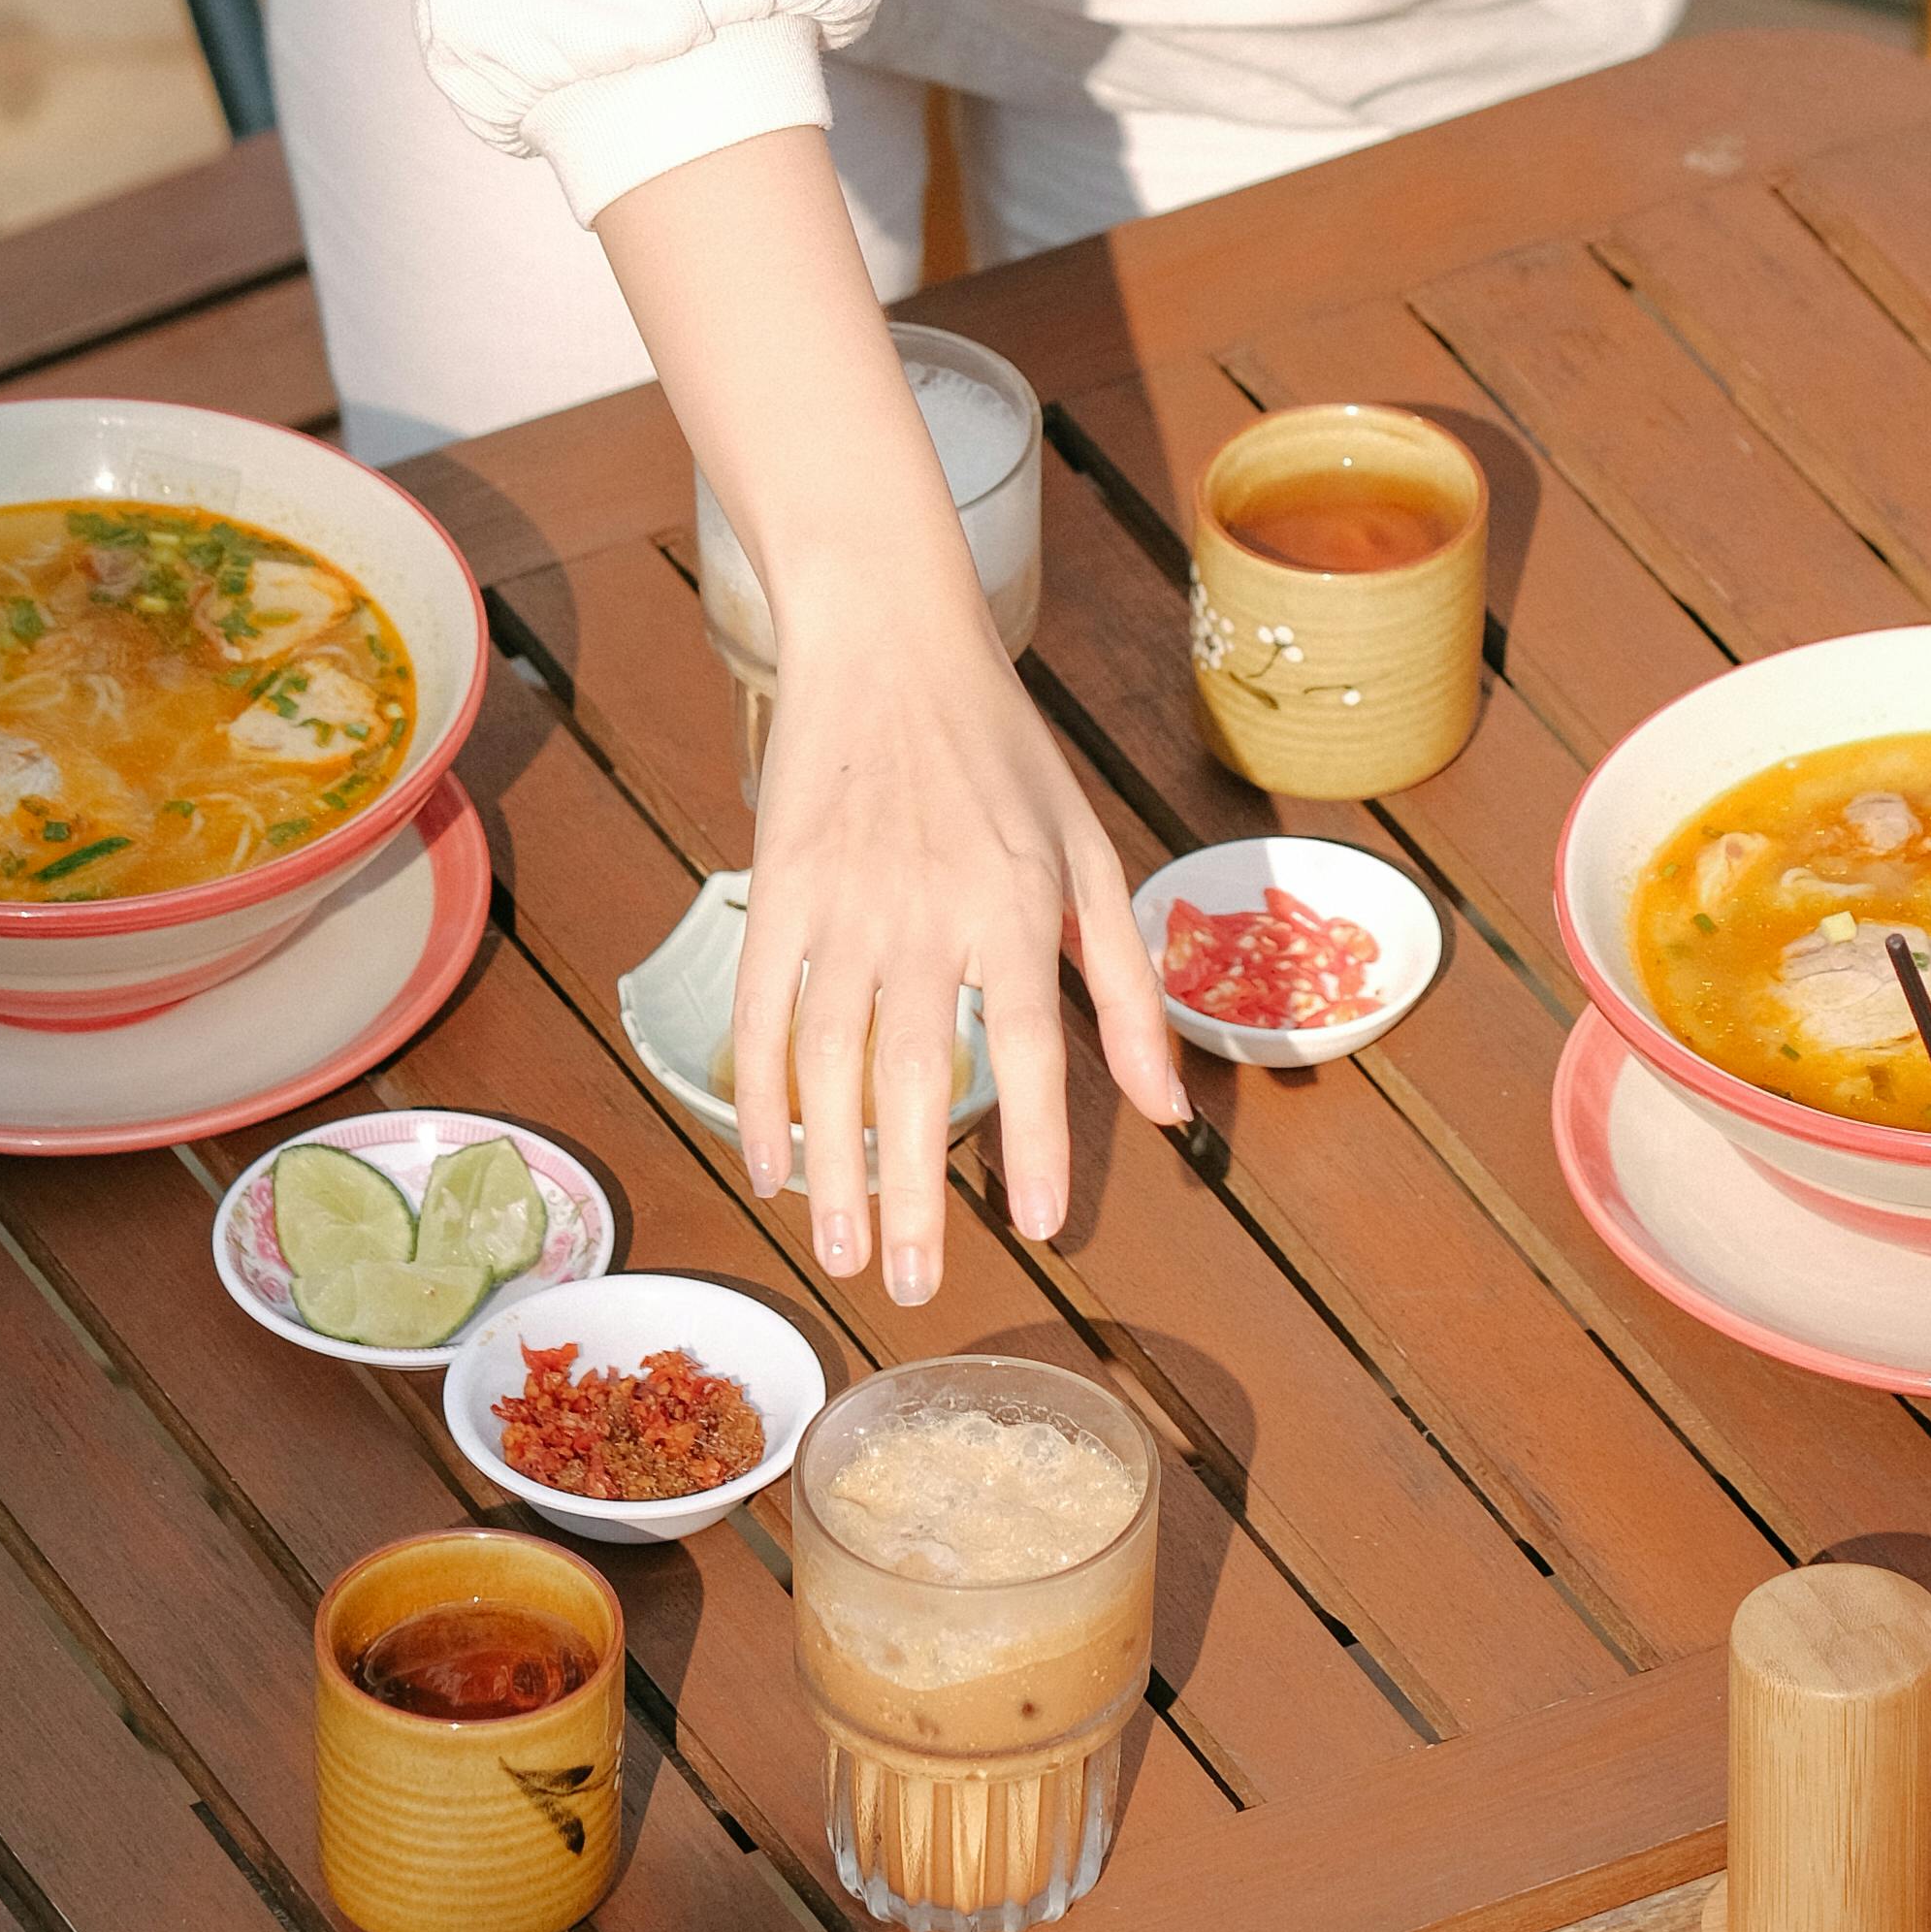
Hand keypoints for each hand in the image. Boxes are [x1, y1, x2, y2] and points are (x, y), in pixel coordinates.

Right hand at [732, 552, 1184, 1298]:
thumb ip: (1127, 986)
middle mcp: (928, 911)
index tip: (1040, 1228)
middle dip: (914, 1195)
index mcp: (1016, 901)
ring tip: (842, 1251)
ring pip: (830, 1062)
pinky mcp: (777, 891)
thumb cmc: (1005, 753)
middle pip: (916, 1077)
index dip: (1038, 1140)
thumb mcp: (1089, 854)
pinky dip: (761, 1094)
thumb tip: (1169, 1109)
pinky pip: (763, 1013)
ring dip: (833, 1169)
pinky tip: (773, 1163)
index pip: (1033, 1043)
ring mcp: (842, 903)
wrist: (888, 643)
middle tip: (916, 1288)